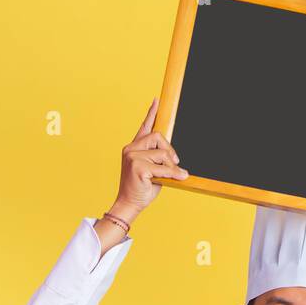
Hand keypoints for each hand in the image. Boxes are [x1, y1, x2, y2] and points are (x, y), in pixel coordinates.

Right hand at [112, 97, 188, 217]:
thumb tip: (173, 157)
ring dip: (171, 166)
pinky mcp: (137, 166)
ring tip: (170, 176)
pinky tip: (175, 179)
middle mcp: (131, 149)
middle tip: (174, 164)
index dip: (151, 113)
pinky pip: (163, 167)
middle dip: (170, 150)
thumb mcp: (154, 170)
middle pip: (158, 136)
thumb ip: (160, 159)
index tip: (157, 100)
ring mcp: (132, 156)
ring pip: (162, 153)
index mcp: (134, 148)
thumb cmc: (142, 188)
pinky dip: (172, 174)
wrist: (130, 204)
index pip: (144, 127)